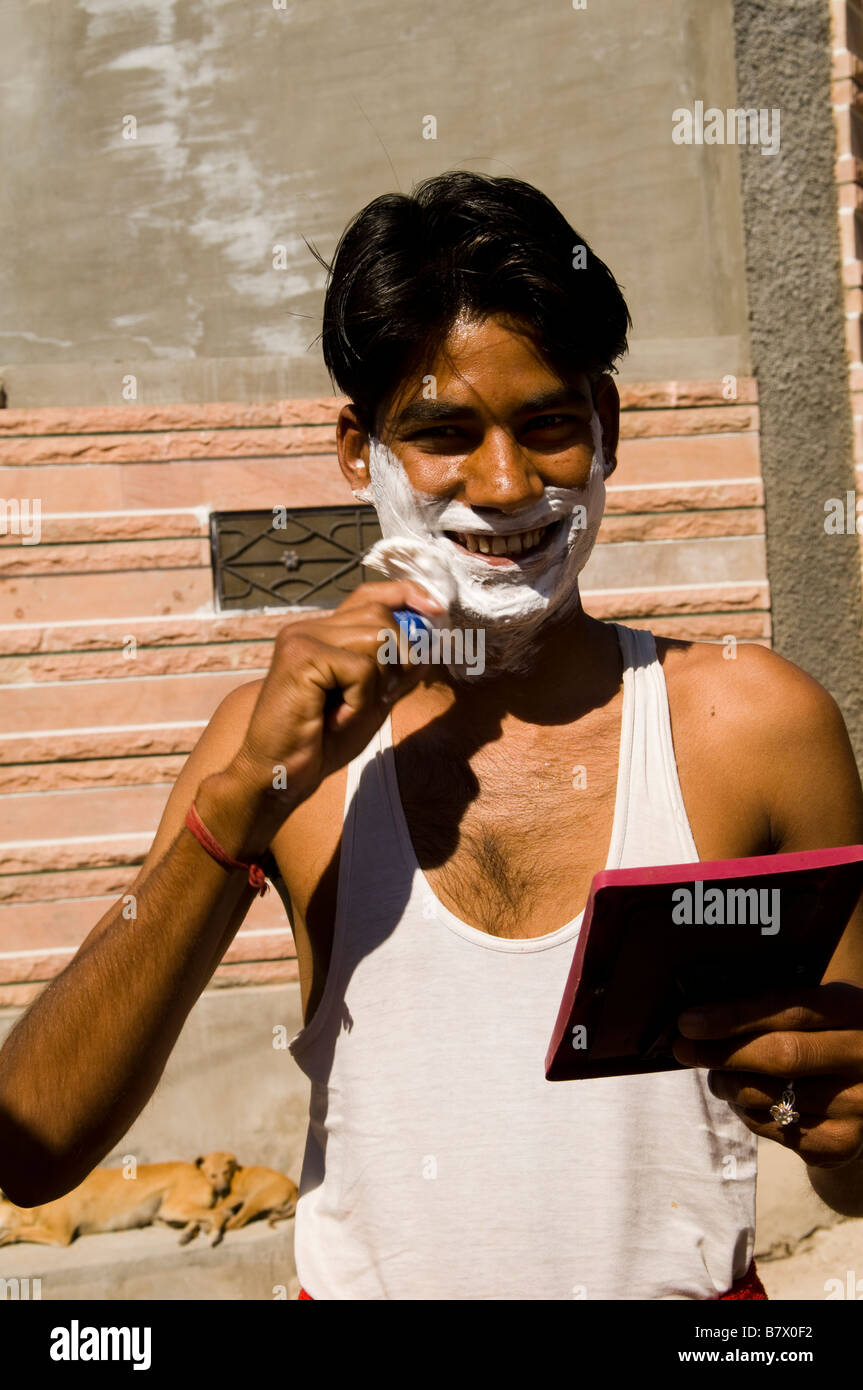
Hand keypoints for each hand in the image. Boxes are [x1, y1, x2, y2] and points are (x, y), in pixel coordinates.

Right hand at [228, 579, 446, 814]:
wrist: (279, 774)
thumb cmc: (320, 743)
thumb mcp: (370, 704)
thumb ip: (395, 676)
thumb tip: (427, 650)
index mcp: (322, 634)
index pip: (369, 595)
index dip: (405, 594)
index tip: (436, 609)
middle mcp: (308, 628)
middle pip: (380, 615)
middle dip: (399, 657)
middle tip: (378, 698)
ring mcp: (302, 638)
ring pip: (376, 638)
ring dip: (377, 683)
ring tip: (349, 710)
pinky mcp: (301, 657)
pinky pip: (360, 669)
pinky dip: (359, 701)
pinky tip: (334, 719)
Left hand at [672, 981, 862, 1167]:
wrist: (862, 1093)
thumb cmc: (823, 1038)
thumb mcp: (816, 1011)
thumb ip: (773, 1007)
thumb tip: (701, 1012)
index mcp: (854, 1010)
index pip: (789, 1009)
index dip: (734, 1016)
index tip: (689, 1021)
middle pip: (781, 1056)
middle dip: (721, 1052)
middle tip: (683, 1049)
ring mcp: (857, 1105)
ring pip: (770, 1097)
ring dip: (728, 1085)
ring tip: (717, 1075)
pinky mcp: (841, 1144)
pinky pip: (775, 1129)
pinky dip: (748, 1114)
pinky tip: (745, 1100)